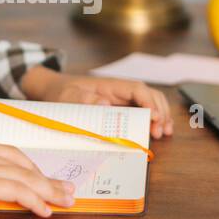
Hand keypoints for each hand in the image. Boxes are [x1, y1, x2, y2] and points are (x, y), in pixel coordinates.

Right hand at [0, 141, 76, 218]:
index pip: (12, 155)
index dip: (33, 169)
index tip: (47, 182)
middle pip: (23, 165)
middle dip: (48, 180)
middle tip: (68, 192)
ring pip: (25, 177)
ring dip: (48, 191)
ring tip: (64, 202)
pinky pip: (16, 190)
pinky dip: (34, 200)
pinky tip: (43, 211)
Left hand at [21, 68, 173, 139]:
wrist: (53, 91)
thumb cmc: (60, 94)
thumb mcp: (67, 98)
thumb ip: (82, 101)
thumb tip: (104, 104)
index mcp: (109, 85)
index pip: (136, 89)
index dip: (149, 103)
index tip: (155, 118)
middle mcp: (119, 91)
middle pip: (149, 95)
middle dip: (159, 111)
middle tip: (160, 132)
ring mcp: (120, 99)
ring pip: (149, 103)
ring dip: (160, 116)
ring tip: (165, 132)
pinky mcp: (119, 108)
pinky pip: (140, 112)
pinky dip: (152, 120)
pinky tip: (157, 131)